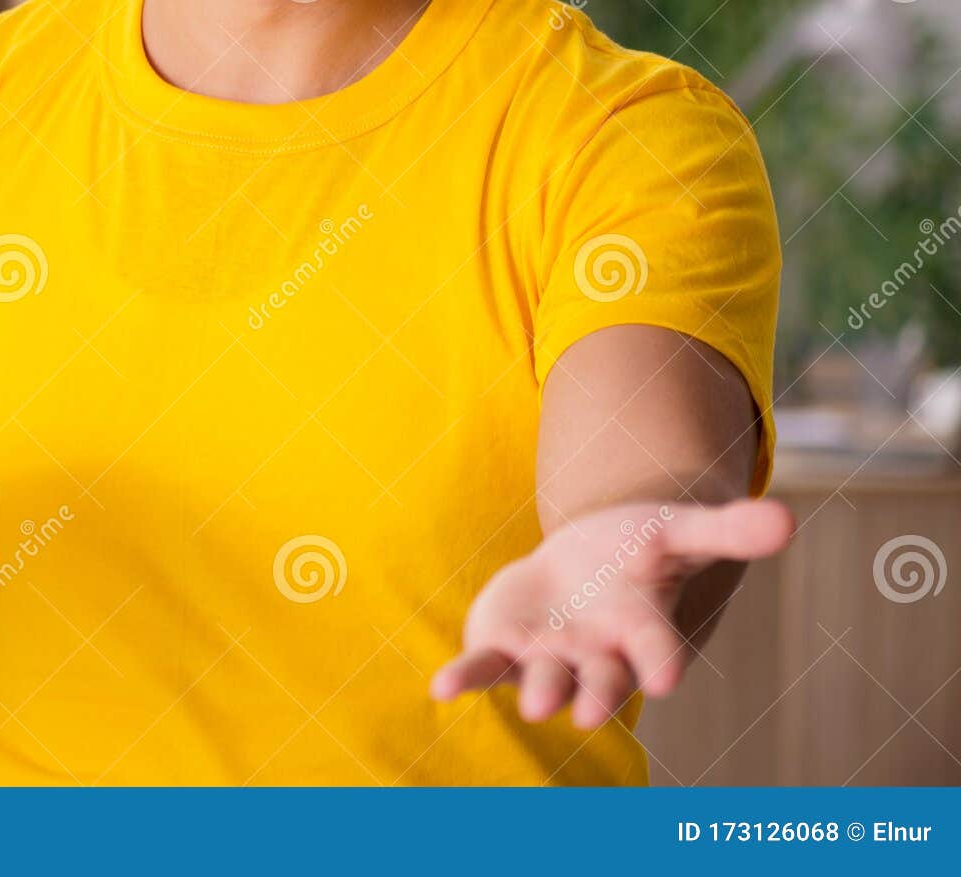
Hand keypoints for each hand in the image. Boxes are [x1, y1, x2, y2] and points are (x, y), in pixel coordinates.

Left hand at [429, 498, 794, 728]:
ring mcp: (549, 658)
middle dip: (597, 696)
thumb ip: (726, 529)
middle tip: (591, 713)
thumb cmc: (634, 553)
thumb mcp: (676, 531)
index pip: (656, 648)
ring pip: (545, 683)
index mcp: (641, 629)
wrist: (580, 568)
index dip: (660, 660)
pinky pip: (483, 669)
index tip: (666, 676)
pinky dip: (464, 678)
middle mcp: (598, 656)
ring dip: (539, 692)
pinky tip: (443, 687)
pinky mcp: (504, 650)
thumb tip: (789, 518)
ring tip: (533, 705)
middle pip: (601, 682)